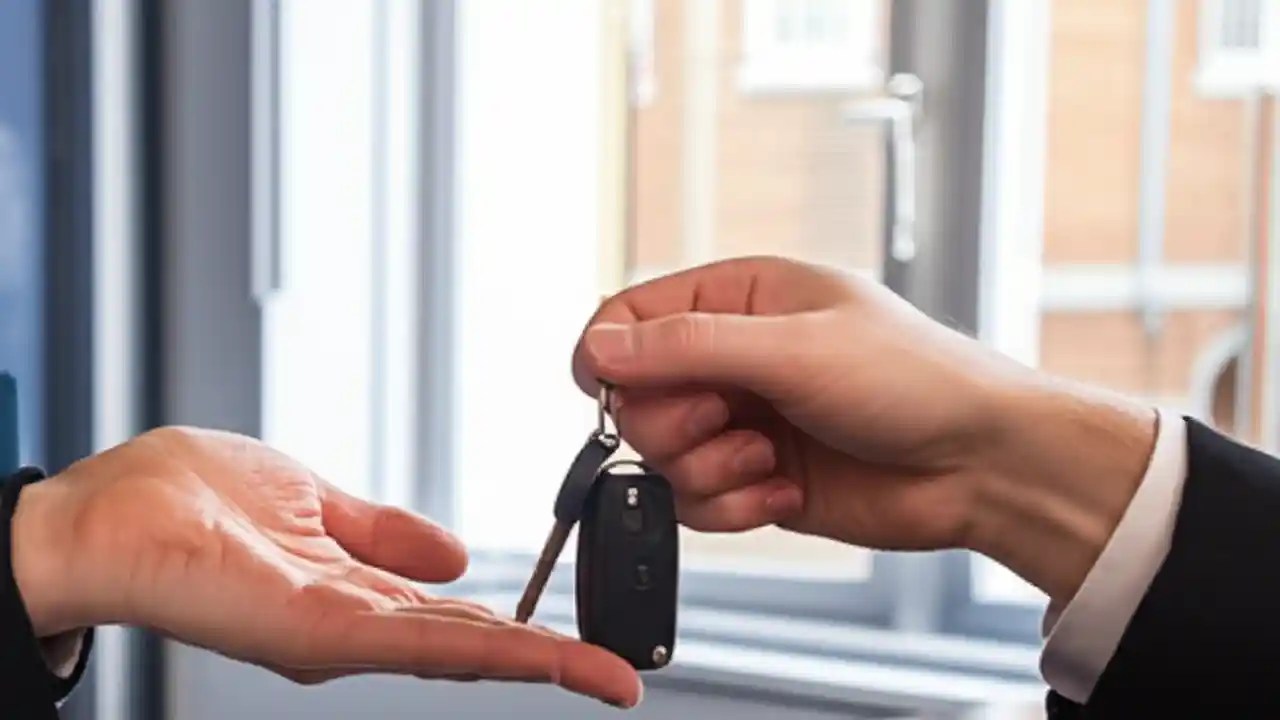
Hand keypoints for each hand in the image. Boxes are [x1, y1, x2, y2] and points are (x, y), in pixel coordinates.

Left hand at [12, 427, 640, 707]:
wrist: (99, 515)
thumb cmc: (182, 501)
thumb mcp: (314, 501)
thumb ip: (386, 532)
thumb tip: (458, 556)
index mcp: (353, 589)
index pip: (455, 614)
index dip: (524, 627)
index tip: (584, 638)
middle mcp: (353, 623)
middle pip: (469, 643)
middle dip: (549, 662)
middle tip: (621, 674)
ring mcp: (337, 635)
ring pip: (457, 651)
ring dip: (537, 664)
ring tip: (607, 673)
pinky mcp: (317, 634)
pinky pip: (416, 643)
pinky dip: (485, 650)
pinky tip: (536, 655)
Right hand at [573, 257, 1155, 603]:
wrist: (980, 466)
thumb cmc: (913, 380)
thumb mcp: (793, 347)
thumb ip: (686, 346)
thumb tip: (599, 347)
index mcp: (739, 299)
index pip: (630, 316)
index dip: (608, 356)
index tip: (608, 391)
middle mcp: (733, 358)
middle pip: (635, 396)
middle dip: (674, 422)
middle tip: (728, 419)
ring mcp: (742, 421)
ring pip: (661, 456)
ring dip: (709, 469)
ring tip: (769, 457)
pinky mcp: (755, 477)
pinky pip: (697, 501)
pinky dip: (733, 504)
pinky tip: (784, 488)